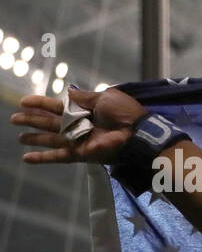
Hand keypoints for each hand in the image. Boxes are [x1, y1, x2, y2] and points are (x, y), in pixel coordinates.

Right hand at [10, 87, 146, 164]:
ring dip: (34, 138)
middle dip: (31, 120)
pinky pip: (59, 156)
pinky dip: (43, 158)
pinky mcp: (81, 154)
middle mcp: (78, 125)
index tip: (24, 101)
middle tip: (14, 119)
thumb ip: (83, 97)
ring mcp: (79, 140)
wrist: (138, 132)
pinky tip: (27, 158)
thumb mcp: (103, 97)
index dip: (40, 103)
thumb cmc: (124, 113)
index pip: (56, 106)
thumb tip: (67, 93)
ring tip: (19, 138)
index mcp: (83, 110)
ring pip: (51, 139)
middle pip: (49, 122)